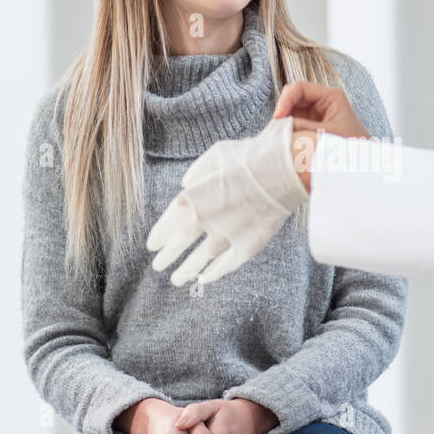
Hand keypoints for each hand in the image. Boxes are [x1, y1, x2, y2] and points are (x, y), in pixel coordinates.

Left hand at [146, 115, 306, 285]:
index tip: (151, 245)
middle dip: (167, 256)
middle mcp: (204, 219)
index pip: (169, 222)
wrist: (282, 169)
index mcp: (193, 197)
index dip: (159, 235)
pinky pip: (226, 265)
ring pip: (200, 259)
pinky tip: (204, 279)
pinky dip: (214, 273)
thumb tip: (186, 183)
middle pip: (180, 243)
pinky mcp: (247, 246)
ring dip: (186, 269)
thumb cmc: (249, 156)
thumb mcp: (216, 154)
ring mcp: (226, 235)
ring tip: (175, 279)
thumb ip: (198, 171)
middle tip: (157, 266)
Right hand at [272, 81, 370, 138]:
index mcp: (331, 96)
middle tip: (276, 127)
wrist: (363, 163)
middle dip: (283, 110)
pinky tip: (284, 138)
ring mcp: (316, 112)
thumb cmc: (351, 147)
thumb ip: (302, 128)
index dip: (285, 100)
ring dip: (283, 120)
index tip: (278, 118)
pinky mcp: (311, 124)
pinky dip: (286, 128)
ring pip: (291, 109)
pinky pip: (294, 121)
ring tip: (279, 134)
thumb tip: (279, 126)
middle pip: (293, 96)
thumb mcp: (325, 135)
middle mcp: (322, 101)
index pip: (300, 88)